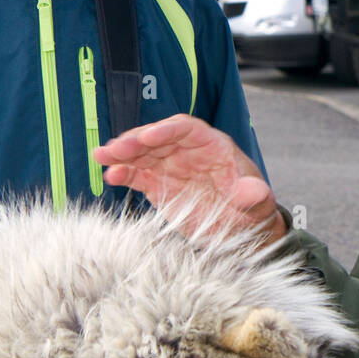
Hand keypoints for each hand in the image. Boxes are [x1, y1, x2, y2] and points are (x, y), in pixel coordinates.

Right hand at [94, 114, 285, 245]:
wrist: (241, 228)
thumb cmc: (251, 208)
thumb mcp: (257, 202)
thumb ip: (254, 195)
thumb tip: (256, 191)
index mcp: (213, 146)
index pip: (188, 129)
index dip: (167, 130)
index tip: (148, 137)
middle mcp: (189, 151)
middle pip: (159, 138)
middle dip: (136, 141)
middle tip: (115, 148)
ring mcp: (171, 166)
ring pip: (144, 153)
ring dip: (123, 153)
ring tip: (101, 156)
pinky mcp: (159, 185)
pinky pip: (138, 174)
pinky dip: (124, 173)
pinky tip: (110, 175)